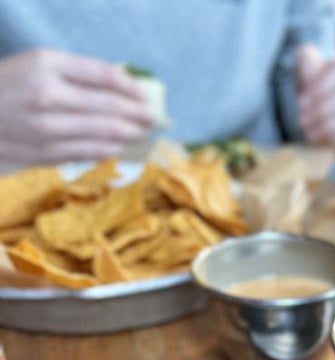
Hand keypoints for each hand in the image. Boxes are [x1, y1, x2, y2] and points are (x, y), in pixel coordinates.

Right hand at [0, 49, 153, 164]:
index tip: (146, 95)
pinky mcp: (45, 152)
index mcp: (48, 65)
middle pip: (109, 106)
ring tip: (140, 133)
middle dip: (137, 114)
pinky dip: (107, 149)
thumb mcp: (37, 64)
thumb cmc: (7, 86)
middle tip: (153, 118)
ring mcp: (47, 127)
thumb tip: (120, 83)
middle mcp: (49, 95)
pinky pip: (87, 152)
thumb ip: (76, 72)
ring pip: (102, 132)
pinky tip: (119, 148)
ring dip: (127, 134)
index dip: (131, 88)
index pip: (104, 76)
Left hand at [296, 45, 334, 146]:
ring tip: (308, 128)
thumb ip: (305, 57)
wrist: (318, 109)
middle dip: (324, 106)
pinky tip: (318, 137)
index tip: (303, 97)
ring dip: (330, 122)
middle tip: (301, 116)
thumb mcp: (306, 65)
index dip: (324, 82)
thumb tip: (309, 59)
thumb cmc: (314, 84)